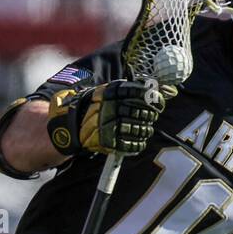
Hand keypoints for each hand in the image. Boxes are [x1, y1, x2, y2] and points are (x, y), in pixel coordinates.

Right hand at [46, 79, 166, 156]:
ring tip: (147, 130)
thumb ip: (131, 90)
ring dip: (145, 130)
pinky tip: (140, 142)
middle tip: (153, 117)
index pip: (136, 92)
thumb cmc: (98, 107)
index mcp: (110, 93)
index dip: (151, 98)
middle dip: (149, 115)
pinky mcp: (106, 141)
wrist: (73, 124)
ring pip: (134, 128)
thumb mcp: (110, 93)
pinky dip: (137, 144)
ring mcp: (106, 125)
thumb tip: (158, 89)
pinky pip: (127, 145)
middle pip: (137, 112)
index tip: (159, 102)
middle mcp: (108, 108)